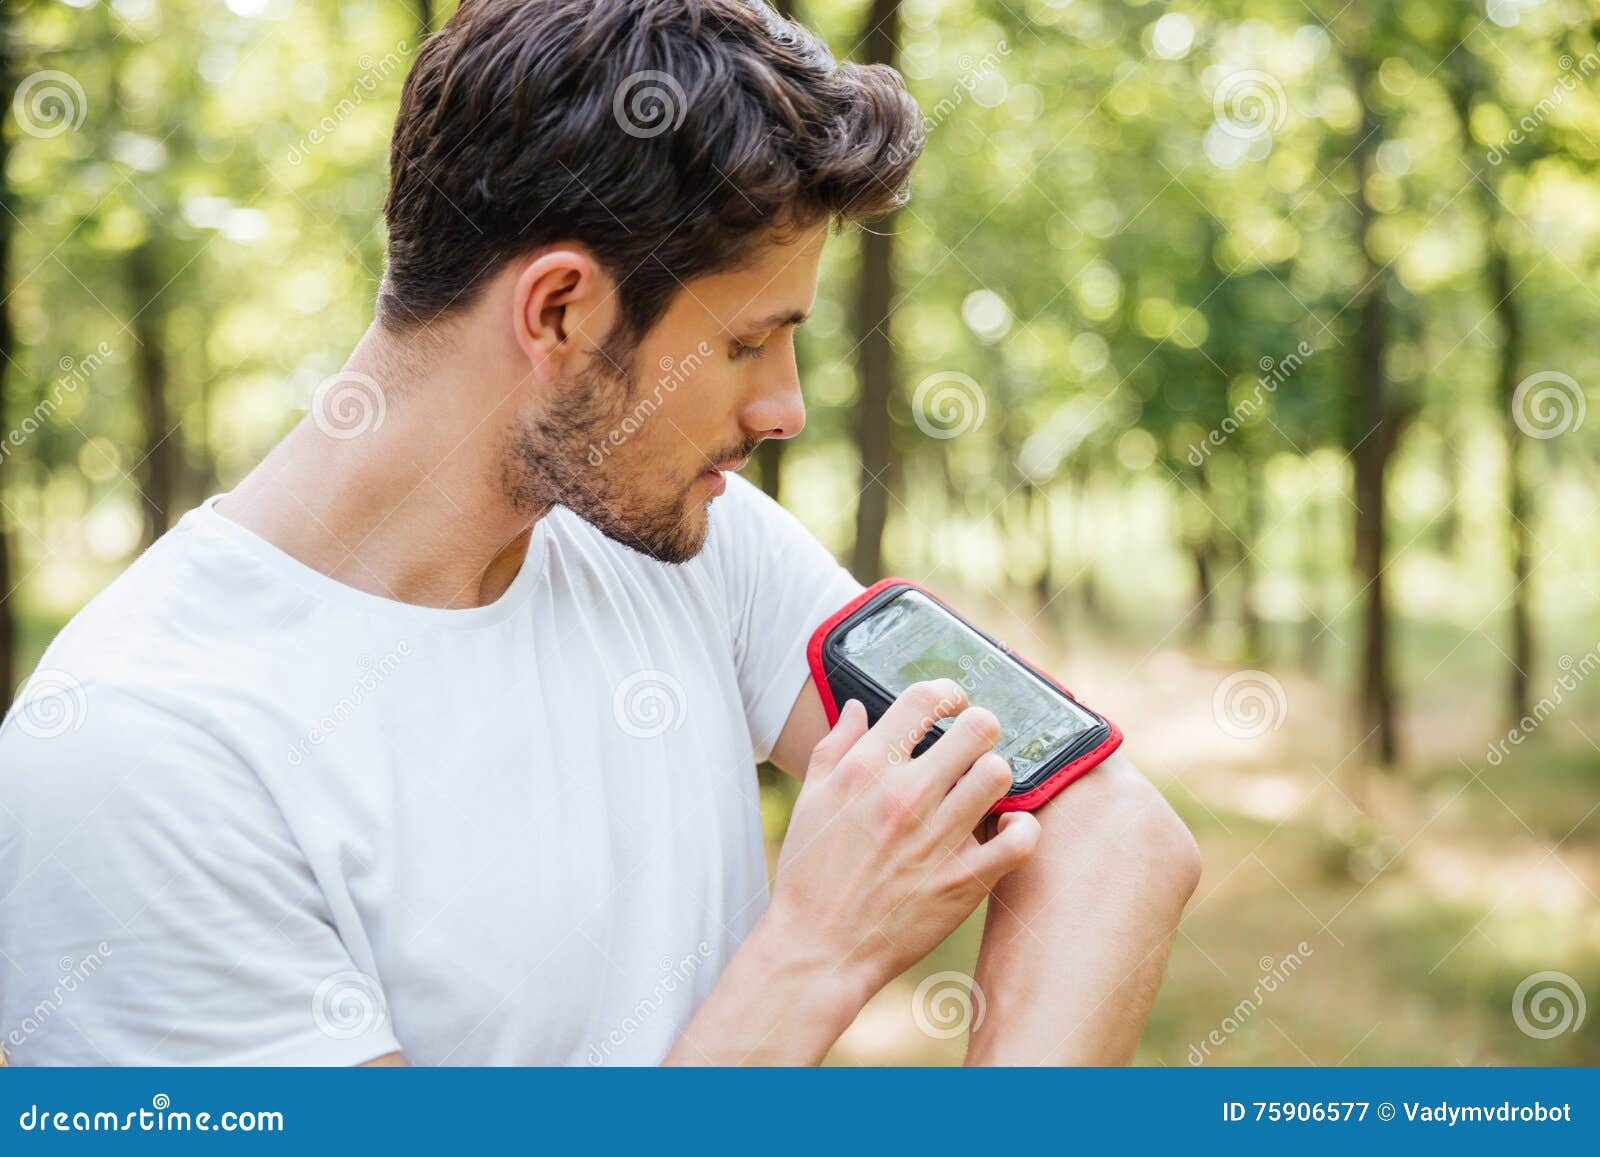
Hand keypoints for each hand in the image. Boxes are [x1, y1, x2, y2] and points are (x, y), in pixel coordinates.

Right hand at [763, 680, 1041, 1001]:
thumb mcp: (810, 801)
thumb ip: (836, 746)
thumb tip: (860, 707)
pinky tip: (1005, 829)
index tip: (951, 704)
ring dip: (995, 776)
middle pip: (978, 728)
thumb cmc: (809, 874)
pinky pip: (1020, 839)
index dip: (946, 693)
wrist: (818, 950)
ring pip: (999, 774)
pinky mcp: (964, 881)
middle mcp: (905, 796)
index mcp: (865, 770)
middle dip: (980, 729)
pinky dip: (1021, 829)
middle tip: (974, 745)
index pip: (924, 699)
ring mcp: (937, 839)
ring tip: (982, 789)